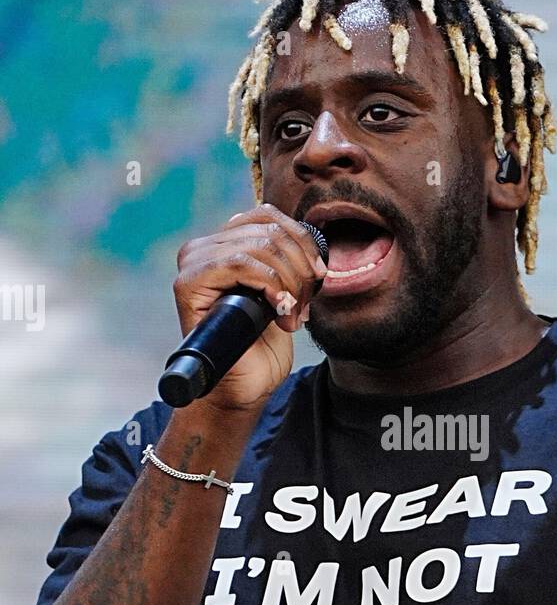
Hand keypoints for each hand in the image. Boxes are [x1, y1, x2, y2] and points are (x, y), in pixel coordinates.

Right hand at [173, 204, 327, 416]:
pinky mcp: (187, 285)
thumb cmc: (261, 347)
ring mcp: (193, 264)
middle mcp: (203, 248)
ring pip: (257, 247)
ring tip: (293, 313)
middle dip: (299, 267)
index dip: (301, 239)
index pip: (266, 215)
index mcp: (224, 244)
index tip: (320, 273)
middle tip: (306, 302)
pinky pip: (238, 264)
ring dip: (288, 281)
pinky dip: (270, 285)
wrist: (243, 390)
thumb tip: (311, 244)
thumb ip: (288, 263)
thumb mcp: (283, 295)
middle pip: (266, 231)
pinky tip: (279, 310)